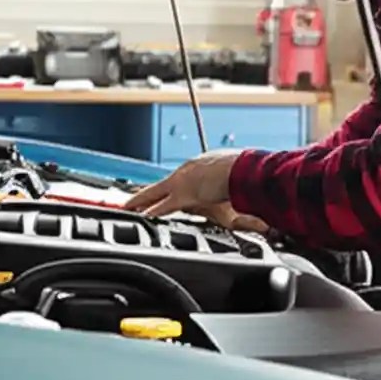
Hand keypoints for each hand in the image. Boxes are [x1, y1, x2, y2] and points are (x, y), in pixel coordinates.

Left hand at [124, 150, 267, 232]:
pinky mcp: (183, 195)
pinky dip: (150, 211)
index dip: (174, 187)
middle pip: (165, 184)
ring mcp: (184, 182)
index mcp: (204, 164)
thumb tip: (251, 208)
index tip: (168, 192)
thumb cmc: (246, 173)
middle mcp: (190, 170)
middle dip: (150, 192)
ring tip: (129, 205)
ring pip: (156, 192)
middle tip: (135, 197)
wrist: (242, 170)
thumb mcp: (240, 181)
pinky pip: (162, 206)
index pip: (184, 178)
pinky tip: (140, 215)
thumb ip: (238, 192)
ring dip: (142, 200)